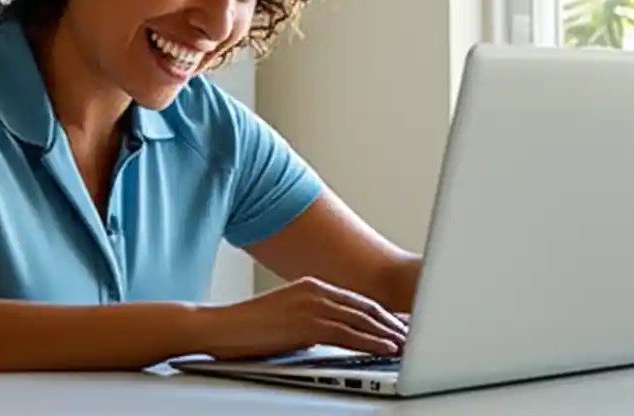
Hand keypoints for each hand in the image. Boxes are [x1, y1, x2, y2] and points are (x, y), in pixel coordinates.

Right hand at [197, 277, 408, 360]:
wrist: (220, 328)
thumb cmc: (250, 329)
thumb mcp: (289, 320)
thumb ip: (314, 322)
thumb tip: (337, 336)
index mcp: (312, 286)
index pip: (358, 300)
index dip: (383, 314)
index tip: (402, 325)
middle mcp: (315, 289)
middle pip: (366, 306)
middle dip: (393, 322)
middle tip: (414, 335)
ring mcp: (311, 303)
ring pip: (362, 318)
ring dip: (389, 332)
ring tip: (408, 344)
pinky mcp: (306, 322)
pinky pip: (348, 332)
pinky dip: (371, 340)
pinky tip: (386, 347)